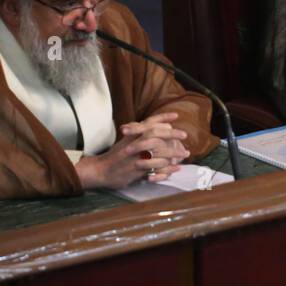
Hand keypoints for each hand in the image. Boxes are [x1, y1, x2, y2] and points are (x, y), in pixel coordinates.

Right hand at [75, 115, 190, 189]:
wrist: (100, 170)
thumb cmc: (115, 155)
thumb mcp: (126, 140)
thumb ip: (140, 132)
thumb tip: (158, 125)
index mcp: (132, 135)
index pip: (149, 122)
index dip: (163, 117)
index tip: (176, 115)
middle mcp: (134, 143)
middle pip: (155, 134)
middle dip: (172, 134)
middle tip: (184, 135)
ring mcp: (135, 157)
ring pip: (157, 151)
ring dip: (173, 152)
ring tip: (185, 153)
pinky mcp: (136, 170)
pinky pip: (155, 168)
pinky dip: (167, 168)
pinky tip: (177, 168)